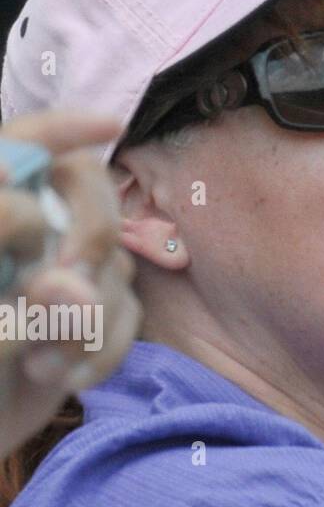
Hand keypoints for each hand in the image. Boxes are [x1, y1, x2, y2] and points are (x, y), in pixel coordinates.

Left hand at [0, 111, 139, 458]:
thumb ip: (18, 287)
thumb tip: (71, 283)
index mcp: (0, 216)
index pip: (25, 146)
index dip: (62, 130)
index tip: (108, 129)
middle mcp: (32, 234)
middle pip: (89, 191)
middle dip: (91, 235)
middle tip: (62, 286)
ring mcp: (62, 276)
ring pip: (114, 262)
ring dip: (87, 319)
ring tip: (37, 363)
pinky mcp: (89, 321)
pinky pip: (128, 315)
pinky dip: (102, 351)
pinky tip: (59, 377)